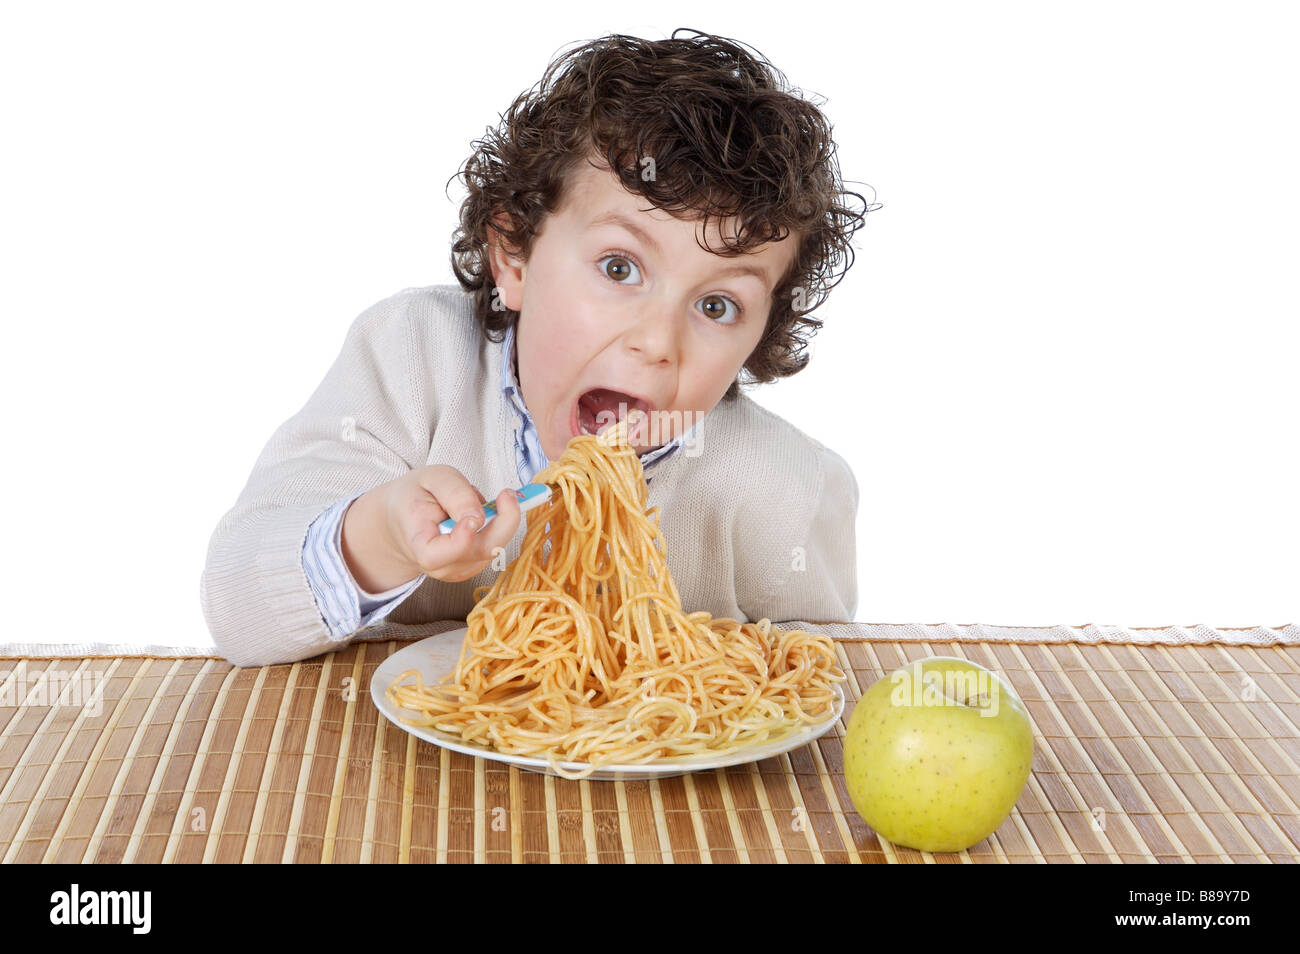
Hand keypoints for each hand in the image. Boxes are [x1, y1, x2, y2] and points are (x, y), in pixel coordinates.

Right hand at [342, 465, 522, 590]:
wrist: (403, 519)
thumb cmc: (415, 497)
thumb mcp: (431, 479)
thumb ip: (456, 494)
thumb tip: (479, 515)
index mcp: (419, 545)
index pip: (444, 554)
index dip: (463, 537)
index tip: (474, 517)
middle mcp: (440, 565)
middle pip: (482, 551)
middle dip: (503, 522)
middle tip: (507, 495)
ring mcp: (458, 570)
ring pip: (493, 547)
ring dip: (496, 520)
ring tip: (474, 502)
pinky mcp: (472, 567)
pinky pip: (495, 546)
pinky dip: (495, 527)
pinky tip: (477, 516)